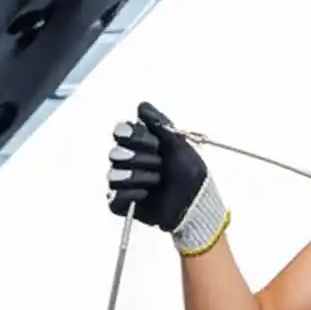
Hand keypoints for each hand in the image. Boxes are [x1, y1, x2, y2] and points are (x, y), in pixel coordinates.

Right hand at [107, 102, 229, 255]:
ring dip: (141, 177)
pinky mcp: (121, 203)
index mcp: (139, 144)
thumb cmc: (190, 173)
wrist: (196, 204)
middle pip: (116, 153)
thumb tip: (141, 105)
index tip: (155, 144)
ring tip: (158, 181)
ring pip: (115, 175)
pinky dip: (133, 195)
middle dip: (142, 159)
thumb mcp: (179, 144)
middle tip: (161, 165)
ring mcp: (122, 183)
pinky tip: (147, 194)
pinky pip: (115, 197)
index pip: (121, 131)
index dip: (135, 137)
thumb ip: (160, 123)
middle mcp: (127, 161)